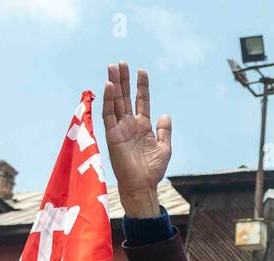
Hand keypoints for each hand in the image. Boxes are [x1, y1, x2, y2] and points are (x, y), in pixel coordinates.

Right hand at [102, 62, 171, 217]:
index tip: (142, 71)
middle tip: (121, 62)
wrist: (142, 186)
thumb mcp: (164, 148)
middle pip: (125, 97)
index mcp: (143, 126)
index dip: (142, 86)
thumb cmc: (152, 170)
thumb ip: (164, 130)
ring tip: (113, 67)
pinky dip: (108, 99)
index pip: (142, 101)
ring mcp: (120, 128)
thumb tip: (165, 115)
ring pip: (115, 101)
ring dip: (114, 84)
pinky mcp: (112, 135)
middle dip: (123, 80)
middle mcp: (129, 124)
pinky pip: (108, 114)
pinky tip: (109, 85)